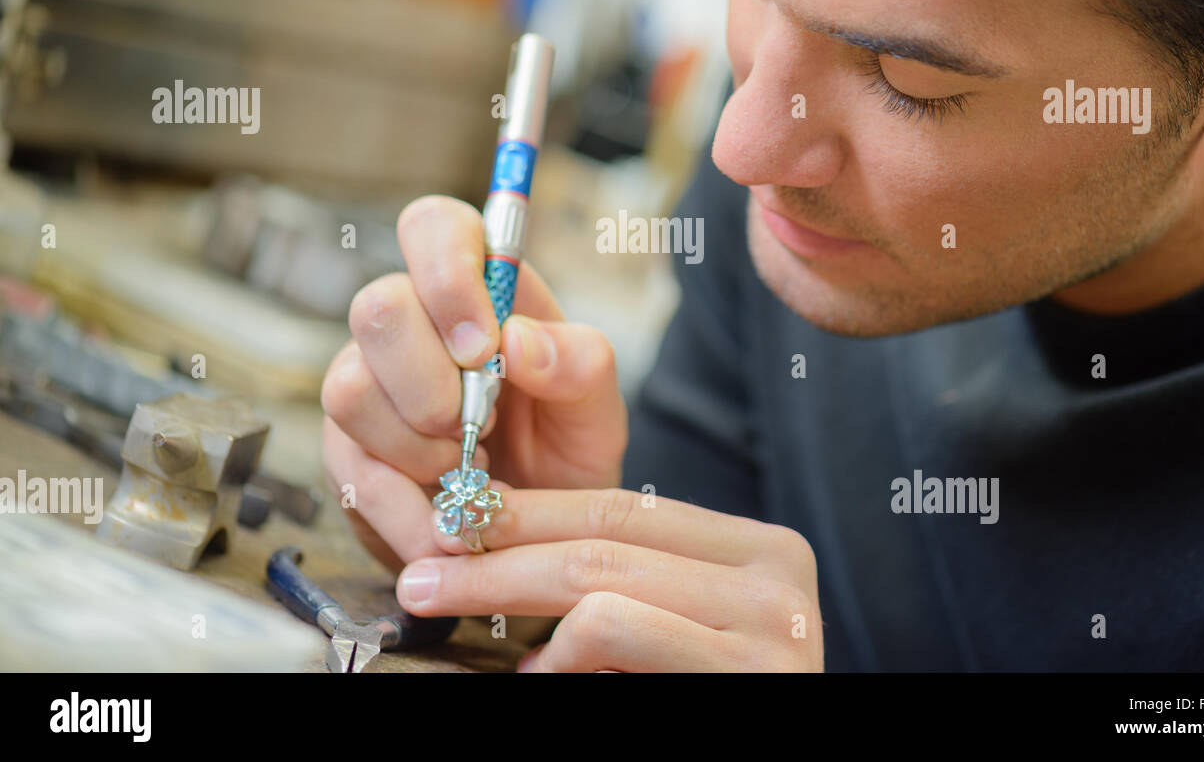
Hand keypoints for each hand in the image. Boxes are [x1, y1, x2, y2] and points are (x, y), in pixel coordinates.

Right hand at [320, 196, 627, 571]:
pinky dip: (409, 510)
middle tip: (480, 428)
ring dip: (418, 449)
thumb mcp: (597, 408)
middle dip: (432, 384)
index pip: (432, 225)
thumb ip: (579, 365)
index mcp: (476, 286)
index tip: (485, 346)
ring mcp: (368, 384)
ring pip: (348, 390)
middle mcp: (411, 323)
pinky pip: (350, 472)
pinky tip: (451, 524)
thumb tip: (518, 341)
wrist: (539, 532)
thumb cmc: (565, 446)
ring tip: (471, 476)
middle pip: (377, 308)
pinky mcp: (348, 452)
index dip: (448, 276)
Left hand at [395, 484, 824, 670]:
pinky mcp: (750, 673)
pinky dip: (559, 650)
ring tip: (448, 603)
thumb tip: (504, 543)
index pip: (627, 507)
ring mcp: (772, 625)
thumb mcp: (677, 625)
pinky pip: (616, 630)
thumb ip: (627, 583)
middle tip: (425, 564)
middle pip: (607, 534)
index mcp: (760, 549)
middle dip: (499, 545)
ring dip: (504, 588)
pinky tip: (535, 672)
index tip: (460, 517)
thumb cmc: (711, 696)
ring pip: (601, 575)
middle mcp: (777, 576)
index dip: (532, 510)